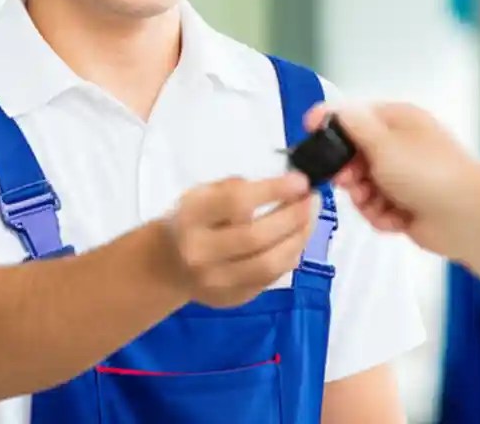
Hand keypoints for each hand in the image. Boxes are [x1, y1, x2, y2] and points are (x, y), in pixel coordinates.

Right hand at [163, 174, 315, 307]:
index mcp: (190, 218)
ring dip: (298, 239)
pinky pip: (271, 279)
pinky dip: (290, 257)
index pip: (236, 202)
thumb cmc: (192, 221)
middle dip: (293, 216)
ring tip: (310, 219)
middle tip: (312, 199)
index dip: (273, 191)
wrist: (168, 265)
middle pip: (256, 237)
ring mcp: (216, 282)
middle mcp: (200, 253)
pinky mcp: (232, 299)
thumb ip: (236, 189)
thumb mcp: (202, 194)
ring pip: (269, 264)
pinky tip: (296, 240)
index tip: (300, 180)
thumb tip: (287, 186)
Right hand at [305, 103, 479, 258]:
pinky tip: (397, 218)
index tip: (313, 136)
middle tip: (352, 182)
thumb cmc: (432, 175)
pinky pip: (376, 209)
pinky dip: (381, 216)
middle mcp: (400, 146)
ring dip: (366, 199)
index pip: (355, 117)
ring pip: (362, 187)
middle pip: (354, 156)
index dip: (333, 128)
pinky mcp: (405, 204)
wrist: (466, 219)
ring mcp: (404, 176)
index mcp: (399, 121)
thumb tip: (332, 108)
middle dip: (350, 174)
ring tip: (379, 203)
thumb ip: (353, 126)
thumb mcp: (384, 144)